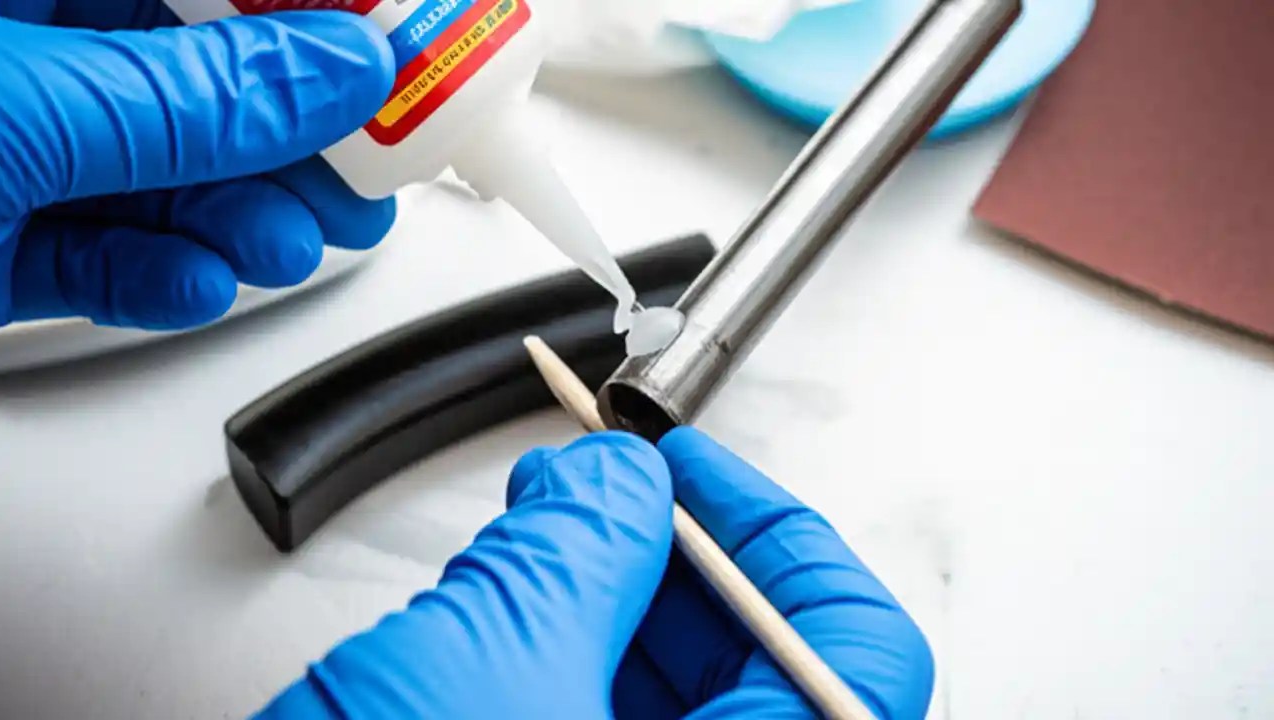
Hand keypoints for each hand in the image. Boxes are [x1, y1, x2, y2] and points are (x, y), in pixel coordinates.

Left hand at [0, 2, 396, 329]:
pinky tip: (199, 285)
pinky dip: (155, 278)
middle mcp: (8, 64)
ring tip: (285, 247)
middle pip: (182, 90)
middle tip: (358, 176)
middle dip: (276, 147)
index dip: (293, 21)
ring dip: (229, 225)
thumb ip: (194, 99)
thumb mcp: (30, 110)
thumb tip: (334, 72)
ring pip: (146, 184)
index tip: (375, 58)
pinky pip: (93, 260)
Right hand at [257, 429, 933, 718]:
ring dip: (625, 601)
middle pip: (767, 670)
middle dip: (683, 558)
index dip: (776, 534)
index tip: (689, 468)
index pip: (861, 649)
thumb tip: (617, 480)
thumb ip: (576, 548)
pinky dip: (581, 659)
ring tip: (550, 536)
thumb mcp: (486, 667)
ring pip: (690, 703)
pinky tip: (526, 610)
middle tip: (608, 490)